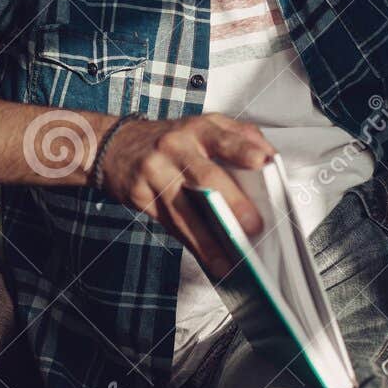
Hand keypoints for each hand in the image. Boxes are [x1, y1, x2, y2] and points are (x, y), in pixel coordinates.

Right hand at [94, 113, 274, 278]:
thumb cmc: (171, 140)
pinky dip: (191, 244)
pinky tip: (208, 258)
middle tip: (252, 225)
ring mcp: (155, 172)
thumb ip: (239, 136)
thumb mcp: (204, 126)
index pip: (223, 137)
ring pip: (184, 211)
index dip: (243, 149)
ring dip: (208, 240)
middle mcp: (175, 148)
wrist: (116, 146)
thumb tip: (271, 157)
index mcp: (198, 129)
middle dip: (230, 202)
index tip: (263, 162)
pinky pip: (170, 224)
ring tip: (230, 261)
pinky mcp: (140, 195)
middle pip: (205, 177)